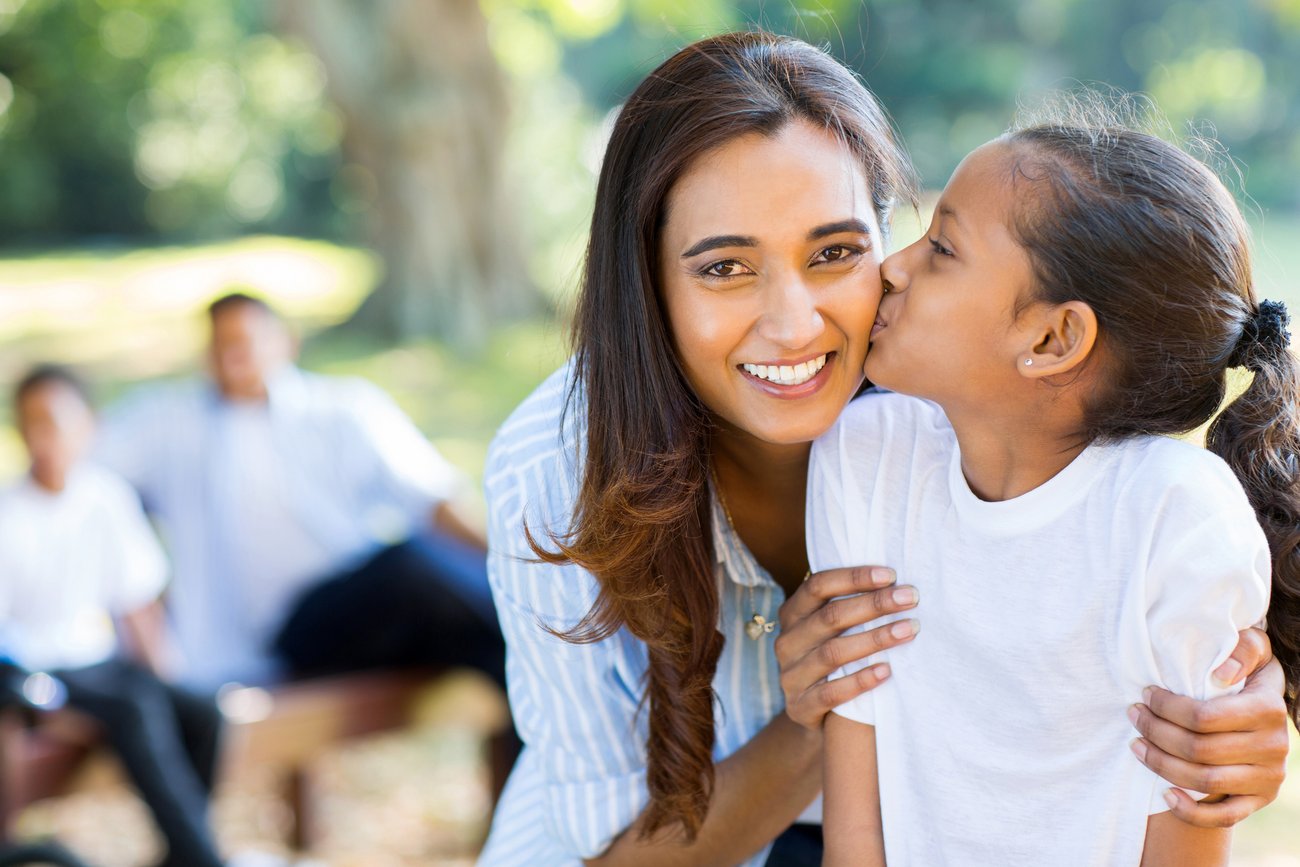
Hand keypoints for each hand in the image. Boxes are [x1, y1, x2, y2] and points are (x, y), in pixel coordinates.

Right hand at [775, 566, 919, 729]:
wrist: (815, 718)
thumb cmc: (832, 660)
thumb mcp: (828, 631)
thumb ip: (847, 607)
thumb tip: (894, 581)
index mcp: (792, 614)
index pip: (818, 586)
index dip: (854, 577)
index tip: (891, 575)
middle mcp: (787, 642)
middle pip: (830, 617)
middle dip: (874, 604)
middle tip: (910, 598)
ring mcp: (790, 676)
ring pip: (833, 653)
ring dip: (874, 639)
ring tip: (909, 630)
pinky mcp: (800, 707)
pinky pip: (831, 693)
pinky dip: (860, 680)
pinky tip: (887, 671)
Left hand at [1129, 627, 1289, 827]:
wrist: (1267, 709)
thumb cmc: (1245, 672)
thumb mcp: (1252, 648)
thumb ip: (1244, 648)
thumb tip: (1222, 675)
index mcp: (1268, 708)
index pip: (1204, 717)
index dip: (1167, 708)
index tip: (1145, 695)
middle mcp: (1274, 747)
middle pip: (1199, 749)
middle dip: (1156, 732)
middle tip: (1133, 715)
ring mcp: (1268, 778)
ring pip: (1204, 781)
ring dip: (1161, 765)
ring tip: (1136, 744)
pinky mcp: (1259, 800)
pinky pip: (1224, 817)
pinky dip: (1191, 811)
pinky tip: (1164, 793)